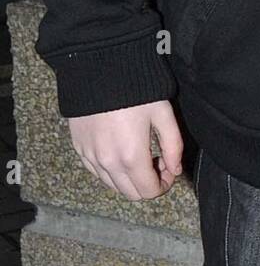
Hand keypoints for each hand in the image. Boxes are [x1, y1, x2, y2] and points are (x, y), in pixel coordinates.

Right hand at [67, 101, 183, 201]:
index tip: (170, 169)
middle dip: (148, 184)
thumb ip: (173, 145)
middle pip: (130, 194)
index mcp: (131, 156)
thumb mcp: (163, 114)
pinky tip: (121, 150)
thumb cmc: (136, 91)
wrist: (100, 71)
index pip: (148, 192)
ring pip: (113, 186)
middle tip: (158, 161)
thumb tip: (175, 169)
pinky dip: (111, 171)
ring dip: (129, 178)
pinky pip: (97, 173)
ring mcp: (90, 158)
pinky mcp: (79, 150)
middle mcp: (108, 163)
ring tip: (140, 153)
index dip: (164, 185)